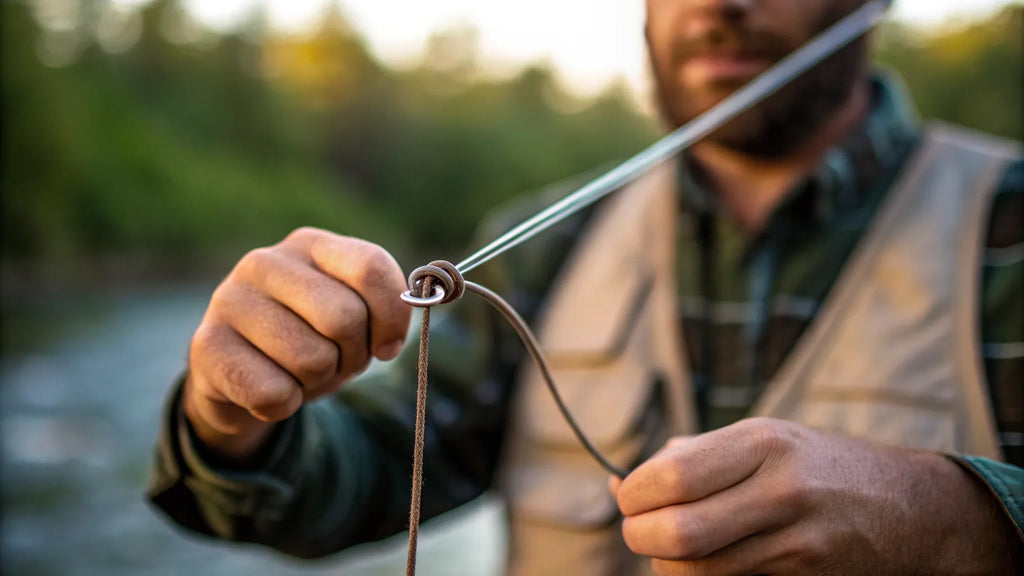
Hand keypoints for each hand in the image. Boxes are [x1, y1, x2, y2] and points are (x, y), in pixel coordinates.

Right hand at [183, 227, 410, 460]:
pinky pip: (274, 393)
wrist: (239, 376)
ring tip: (297, 372)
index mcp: (311, 245)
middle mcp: (265, 262)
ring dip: (317, 382)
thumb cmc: (310, 340)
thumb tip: (402, 328)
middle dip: (352, 356)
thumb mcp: (353, 319)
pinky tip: (268, 389)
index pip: (371, 268)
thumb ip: (383, 310)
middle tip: (334, 361)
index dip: (392, 317)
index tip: (386, 346)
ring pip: (312, 359)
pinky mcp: (205, 346)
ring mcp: (229, 300)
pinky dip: (285, 405)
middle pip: (345, 318)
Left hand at [611, 417, 1020, 575]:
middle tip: (638, 531)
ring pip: (697, 571)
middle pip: (677, 532)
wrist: (913, 509)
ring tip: (670, 546)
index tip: (628, 497)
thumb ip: (694, 457)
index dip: (634, 494)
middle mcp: (781, 490)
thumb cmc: (818, 466)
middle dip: (639, 537)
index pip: (671, 476)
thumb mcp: (766, 439)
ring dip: (667, 564)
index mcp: (763, 442)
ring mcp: (798, 542)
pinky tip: (708, 561)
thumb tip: (622, 485)